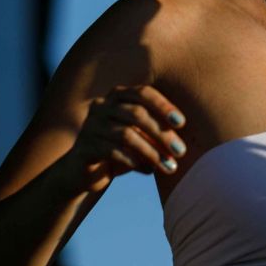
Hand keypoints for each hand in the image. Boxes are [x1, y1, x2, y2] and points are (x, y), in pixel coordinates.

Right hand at [61, 85, 187, 191]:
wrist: (85, 172)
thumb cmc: (122, 150)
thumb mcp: (142, 137)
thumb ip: (158, 131)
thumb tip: (181, 141)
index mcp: (118, 96)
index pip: (143, 93)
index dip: (163, 106)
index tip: (181, 123)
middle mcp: (101, 106)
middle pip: (137, 114)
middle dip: (162, 133)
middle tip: (180, 151)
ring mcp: (90, 126)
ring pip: (126, 134)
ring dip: (152, 152)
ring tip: (169, 167)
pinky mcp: (84, 147)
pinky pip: (112, 152)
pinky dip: (134, 161)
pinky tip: (148, 170)